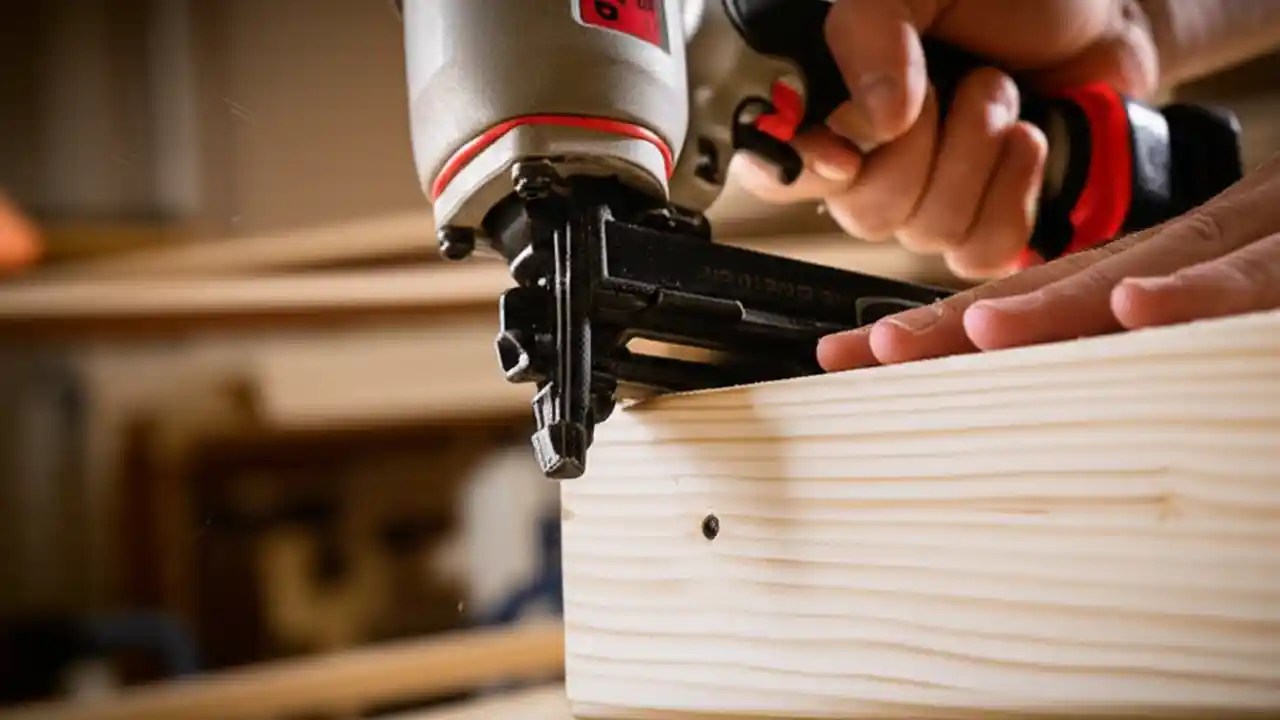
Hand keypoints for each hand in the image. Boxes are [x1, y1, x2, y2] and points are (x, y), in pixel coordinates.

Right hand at [735, 0, 1159, 278]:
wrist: (1102, 15)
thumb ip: (871, 30)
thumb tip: (875, 120)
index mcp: (832, 104)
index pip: (776, 170)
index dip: (805, 171)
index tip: (844, 152)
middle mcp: (872, 160)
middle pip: (863, 213)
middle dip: (921, 147)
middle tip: (952, 81)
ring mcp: (932, 197)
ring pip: (926, 232)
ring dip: (977, 153)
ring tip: (999, 92)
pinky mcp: (987, 222)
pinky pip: (979, 253)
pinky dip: (1011, 197)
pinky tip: (1025, 144)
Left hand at [817, 154, 1279, 370]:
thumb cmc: (1251, 285)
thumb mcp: (1168, 335)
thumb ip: (1099, 364)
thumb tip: (1015, 424)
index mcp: (1119, 286)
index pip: (1011, 312)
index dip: (927, 336)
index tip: (843, 360)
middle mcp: (1152, 266)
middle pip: (1040, 296)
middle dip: (950, 325)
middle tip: (871, 352)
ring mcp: (1217, 257)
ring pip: (1124, 279)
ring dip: (1046, 308)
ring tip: (974, 331)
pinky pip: (1241, 280)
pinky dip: (1188, 295)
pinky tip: (1132, 306)